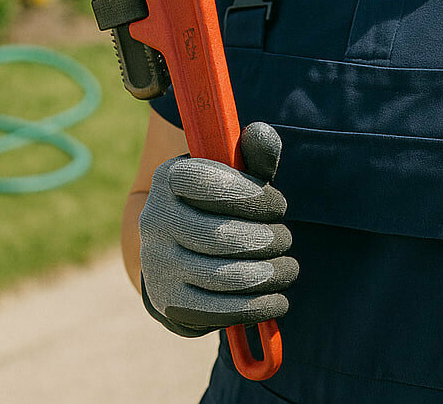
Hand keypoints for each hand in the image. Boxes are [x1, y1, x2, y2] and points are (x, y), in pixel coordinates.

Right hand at [138, 122, 297, 336]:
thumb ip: (253, 154)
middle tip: (285, 240)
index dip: (254, 197)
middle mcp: (154, 220)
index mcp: (170, 177)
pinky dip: (255, 307)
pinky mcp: (168, 303)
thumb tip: (261, 132)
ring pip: (221, 276)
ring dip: (266, 275)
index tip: (279, 206)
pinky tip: (278, 300)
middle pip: (220, 236)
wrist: (180, 248)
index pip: (211, 184)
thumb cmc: (221, 202)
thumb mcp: (236, 173)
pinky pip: (217, 310)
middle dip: (266, 239)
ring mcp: (157, 264)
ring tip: (287, 269)